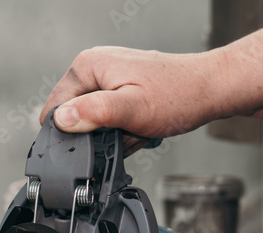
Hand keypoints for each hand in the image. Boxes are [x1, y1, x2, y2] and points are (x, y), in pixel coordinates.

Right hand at [39, 47, 221, 149]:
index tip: (100, 137)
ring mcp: (108, 76)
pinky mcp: (121, 87)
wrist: (208, 91)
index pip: (54, 109)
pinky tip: (142, 126)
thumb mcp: (130, 110)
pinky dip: (125, 128)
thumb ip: (92, 113)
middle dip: (99, 134)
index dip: (73, 132)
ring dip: (115, 134)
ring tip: (138, 128)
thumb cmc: (177, 96)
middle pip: (76, 117)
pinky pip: (111, 118)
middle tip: (127, 131)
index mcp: (87, 66)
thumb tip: (60, 120)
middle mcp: (94, 66)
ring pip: (95, 122)